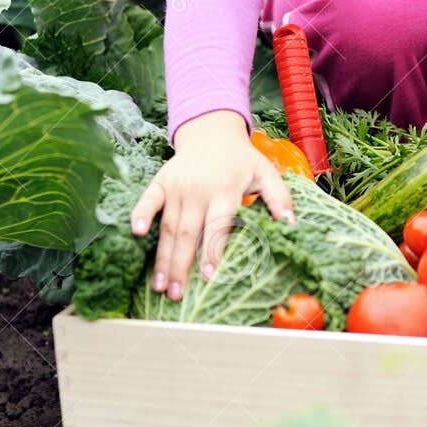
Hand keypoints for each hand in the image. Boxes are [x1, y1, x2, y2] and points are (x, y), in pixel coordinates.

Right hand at [128, 111, 296, 302]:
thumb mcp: (265, 172)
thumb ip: (279, 197)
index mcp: (225, 190)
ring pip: (168, 225)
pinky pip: (148, 199)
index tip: (207, 277)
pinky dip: (141, 214)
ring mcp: (177, 185)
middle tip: (176, 295)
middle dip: (181, 265)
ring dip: (162, 256)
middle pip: (188, 232)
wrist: (212, 132)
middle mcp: (199, 189)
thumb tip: (291, 223)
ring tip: (159, 285)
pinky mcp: (161, 181)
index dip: (211, 251)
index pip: (217, 225)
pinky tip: (135, 233)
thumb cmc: (241, 159)